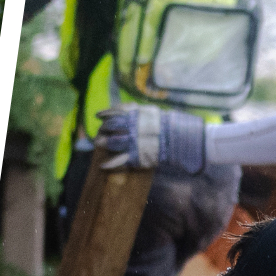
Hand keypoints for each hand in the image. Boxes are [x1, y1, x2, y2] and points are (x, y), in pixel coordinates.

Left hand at [95, 105, 211, 174]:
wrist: (177, 138)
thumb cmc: (164, 124)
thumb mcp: (150, 111)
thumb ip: (135, 110)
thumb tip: (121, 109)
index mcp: (135, 116)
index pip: (115, 113)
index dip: (105, 114)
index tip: (98, 116)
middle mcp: (131, 128)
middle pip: (110, 128)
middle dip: (103, 130)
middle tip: (100, 132)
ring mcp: (132, 143)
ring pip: (112, 143)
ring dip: (103, 144)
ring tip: (99, 144)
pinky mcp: (135, 156)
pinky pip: (118, 161)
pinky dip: (109, 164)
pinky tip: (102, 166)